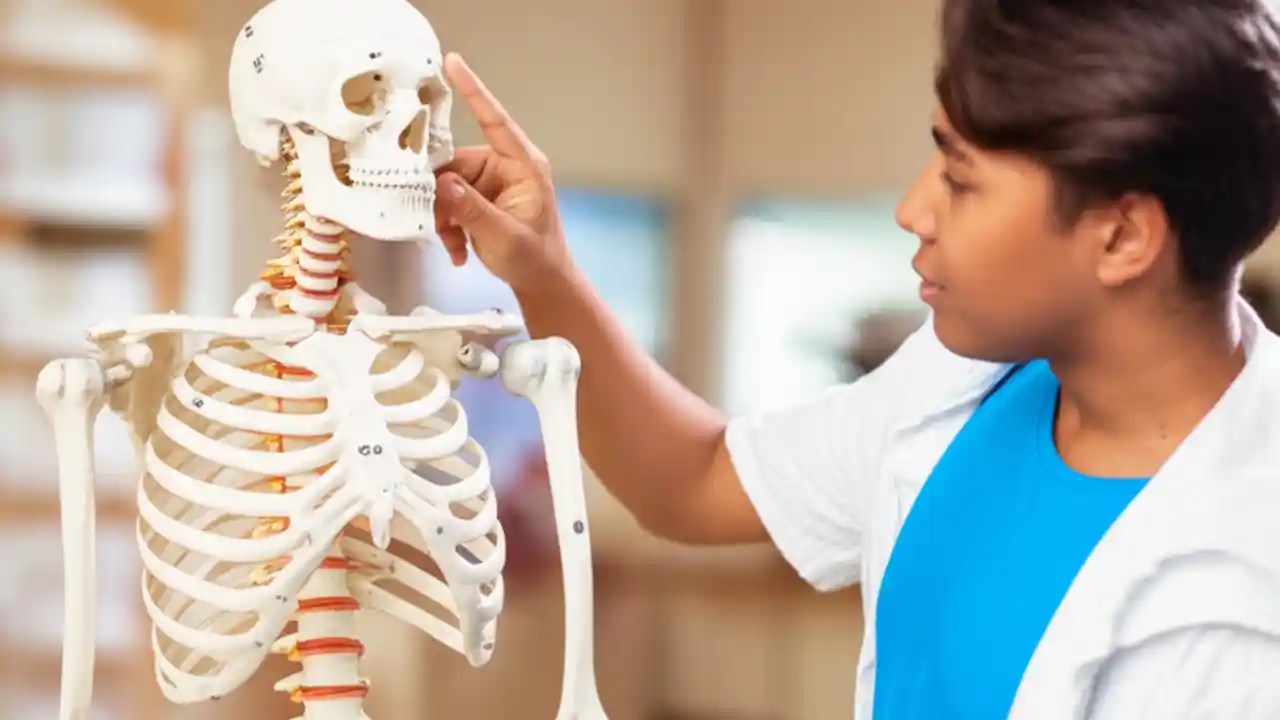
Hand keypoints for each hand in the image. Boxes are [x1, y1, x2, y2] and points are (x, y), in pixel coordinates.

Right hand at [433, 53, 571, 293]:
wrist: (541, 282)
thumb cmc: (534, 258)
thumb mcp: (503, 236)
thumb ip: (472, 210)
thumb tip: (443, 183)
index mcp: (522, 165)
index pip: (495, 121)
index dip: (473, 91)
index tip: (452, 63)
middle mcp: (505, 167)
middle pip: (456, 162)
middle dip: (442, 195)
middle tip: (437, 223)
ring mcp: (490, 182)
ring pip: (446, 186)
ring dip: (443, 217)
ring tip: (453, 244)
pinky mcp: (477, 198)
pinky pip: (448, 202)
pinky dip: (447, 226)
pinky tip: (456, 250)